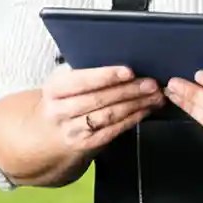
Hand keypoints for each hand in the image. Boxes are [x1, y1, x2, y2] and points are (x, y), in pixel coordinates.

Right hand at [37, 65, 165, 152]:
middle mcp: (60, 110)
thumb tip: (122, 58)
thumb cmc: (64, 101)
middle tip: (151, 83)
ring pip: (108, 115)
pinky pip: (112, 131)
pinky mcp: (85, 144)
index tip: (128, 71)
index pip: (81, 81)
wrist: (47, 135)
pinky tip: (146, 110)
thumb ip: (85, 72)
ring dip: (136, 105)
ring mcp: (72, 129)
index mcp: (55, 88)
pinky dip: (132, 119)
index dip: (106, 76)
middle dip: (129, 90)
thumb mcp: (64, 84)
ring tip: (155, 96)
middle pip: (99, 99)